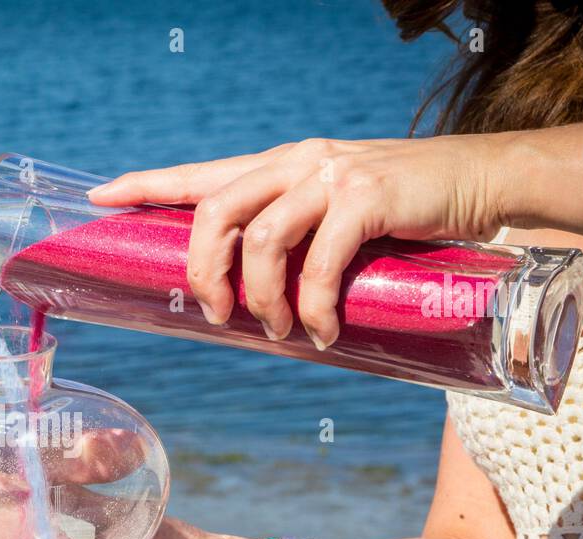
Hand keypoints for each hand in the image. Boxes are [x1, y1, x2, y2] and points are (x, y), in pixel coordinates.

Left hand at [87, 134, 510, 347]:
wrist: (481, 180)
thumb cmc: (405, 211)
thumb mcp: (338, 214)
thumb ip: (296, 238)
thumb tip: (255, 299)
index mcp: (281, 165)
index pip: (200, 174)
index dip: (146, 185)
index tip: (101, 198)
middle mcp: (297, 162)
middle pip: (214, 210)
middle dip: (201, 271)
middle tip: (216, 315)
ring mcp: (331, 175)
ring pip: (260, 238)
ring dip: (260, 299)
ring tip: (277, 332)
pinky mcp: (367, 197)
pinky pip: (318, 261)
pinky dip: (312, 306)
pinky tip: (322, 331)